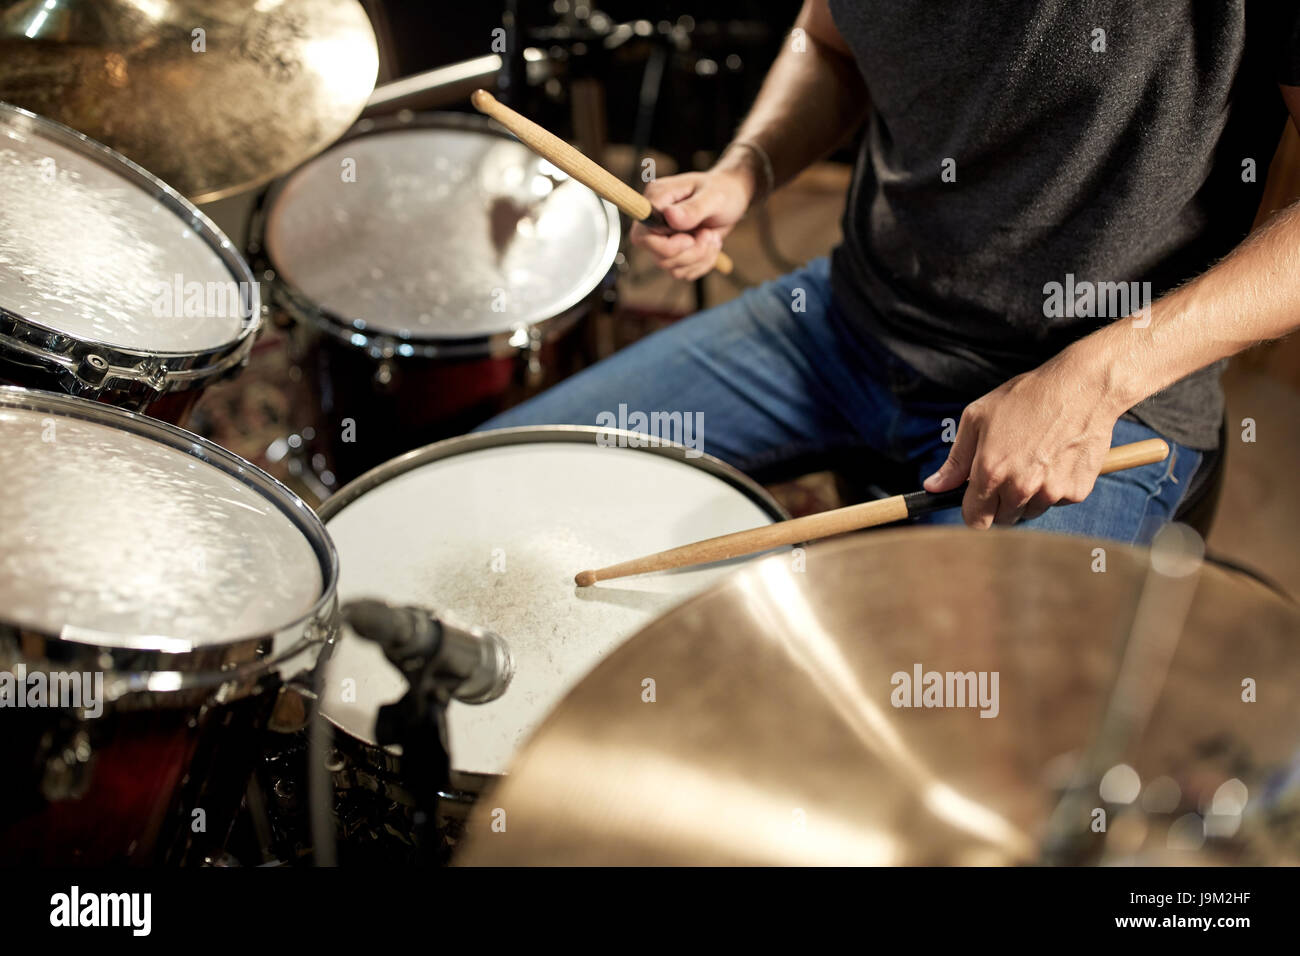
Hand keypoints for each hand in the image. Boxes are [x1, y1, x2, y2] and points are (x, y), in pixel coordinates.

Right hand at [628, 166, 752, 279]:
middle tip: (709, 235)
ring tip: (712, 237)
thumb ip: (693, 208)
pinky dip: (701, 263)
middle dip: (689, 253)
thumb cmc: (722, 190)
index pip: (642, 235)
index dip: (666, 245)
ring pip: (671, 267)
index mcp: (656, 199)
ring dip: (699, 257)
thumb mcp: (714, 197)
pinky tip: (710, 245)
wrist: (732, 198)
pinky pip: (682, 271)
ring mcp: (662, 238)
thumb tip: (669, 215)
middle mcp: (654, 220)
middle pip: (658, 256)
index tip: (690, 239)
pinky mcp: (673, 251)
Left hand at [922, 354, 1122, 527]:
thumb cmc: (1027, 397)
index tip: (977, 502)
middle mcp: (1020, 488)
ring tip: (1034, 460)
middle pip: (1003, 520)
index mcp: (990, 472)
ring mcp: (1051, 492)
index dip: (974, 512)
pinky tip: (1056, 459)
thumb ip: (956, 460)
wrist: (1083, 386)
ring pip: (1030, 512)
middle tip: (1008, 472)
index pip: (975, 521)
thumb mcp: (978, 418)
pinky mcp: (1076, 491)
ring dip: (1028, 497)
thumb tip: (933, 487)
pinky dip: (1054, 488)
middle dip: (1000, 503)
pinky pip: (1057, 502)